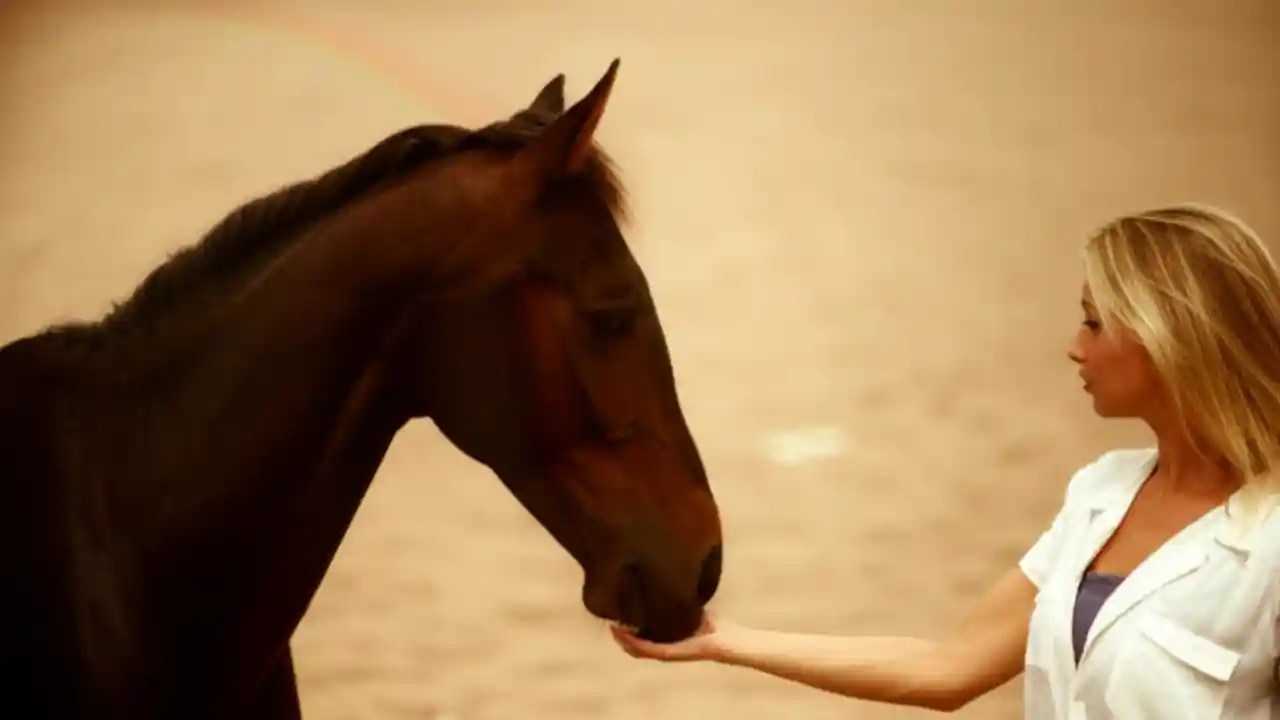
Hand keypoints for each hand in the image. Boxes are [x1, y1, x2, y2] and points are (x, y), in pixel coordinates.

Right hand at [610, 612, 738, 661]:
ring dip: (623, 640)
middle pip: (635, 647)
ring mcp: (669, 654)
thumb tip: (675, 583)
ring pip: (636, 650)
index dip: (627, 630)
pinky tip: (624, 633)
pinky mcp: (672, 654)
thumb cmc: (719, 628)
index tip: (616, 615)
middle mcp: (666, 650)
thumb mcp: (695, 611)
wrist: (732, 641)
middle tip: (610, 620)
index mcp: (670, 641)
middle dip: (621, 634)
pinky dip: (633, 642)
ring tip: (613, 627)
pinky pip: (647, 650)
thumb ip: (683, 602)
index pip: (641, 639)